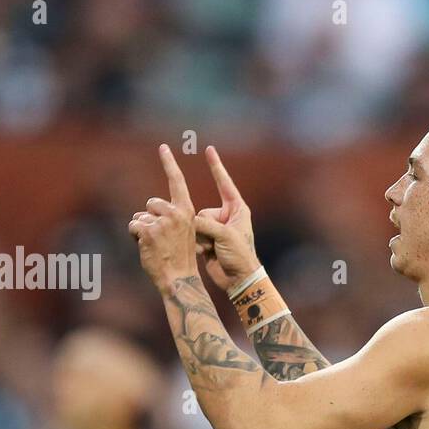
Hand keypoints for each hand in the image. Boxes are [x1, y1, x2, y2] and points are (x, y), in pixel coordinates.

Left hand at [128, 144, 199, 290]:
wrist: (180, 278)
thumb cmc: (180, 259)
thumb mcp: (182, 233)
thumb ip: (170, 218)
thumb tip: (145, 214)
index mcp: (187, 211)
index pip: (177, 182)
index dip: (169, 163)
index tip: (163, 147)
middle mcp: (176, 213)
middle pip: (151, 203)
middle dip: (149, 217)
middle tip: (159, 238)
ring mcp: (162, 222)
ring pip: (140, 216)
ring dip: (141, 229)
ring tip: (155, 246)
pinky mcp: (149, 231)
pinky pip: (133, 226)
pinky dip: (135, 237)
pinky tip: (146, 248)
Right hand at [192, 146, 260, 288]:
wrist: (239, 279)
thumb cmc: (240, 256)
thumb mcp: (225, 235)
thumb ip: (206, 223)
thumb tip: (189, 219)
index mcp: (237, 209)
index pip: (224, 183)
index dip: (216, 166)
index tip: (209, 149)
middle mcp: (226, 216)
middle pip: (203, 211)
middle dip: (205, 227)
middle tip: (216, 241)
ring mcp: (216, 228)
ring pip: (195, 224)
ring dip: (200, 237)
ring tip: (212, 249)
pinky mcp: (208, 240)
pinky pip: (194, 235)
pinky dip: (197, 244)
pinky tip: (207, 254)